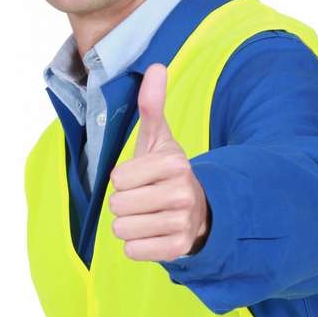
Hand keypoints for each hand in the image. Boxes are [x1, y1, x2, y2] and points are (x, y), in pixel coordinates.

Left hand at [108, 63, 210, 260]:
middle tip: (144, 200)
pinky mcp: (178, 249)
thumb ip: (152, 106)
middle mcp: (182, 193)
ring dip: (128, 226)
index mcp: (175, 163)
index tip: (143, 179)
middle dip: (124, 205)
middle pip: (117, 206)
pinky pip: (133, 251)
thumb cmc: (168, 174)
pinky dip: (136, 246)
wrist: (199, 212)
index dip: (124, 180)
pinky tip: (152, 235)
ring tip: (147, 217)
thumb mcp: (159, 140)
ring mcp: (182, 223)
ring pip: (122, 230)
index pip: (118, 178)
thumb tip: (156, 66)